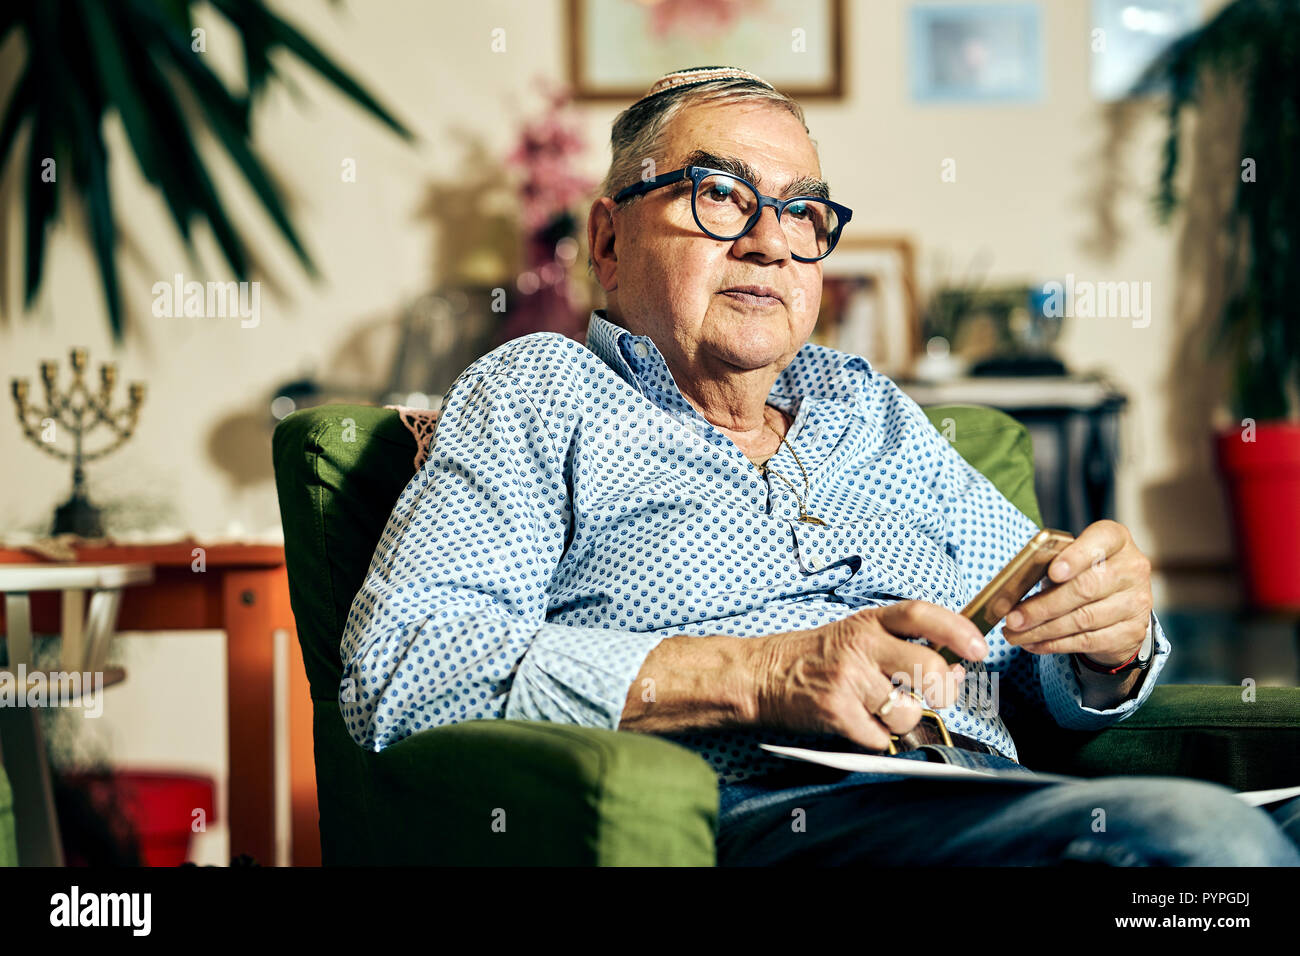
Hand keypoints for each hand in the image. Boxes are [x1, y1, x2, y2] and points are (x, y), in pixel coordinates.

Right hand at [748, 601, 987, 751]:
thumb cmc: (816, 657)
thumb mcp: (856, 635)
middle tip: (937, 695)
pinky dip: (874, 738)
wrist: (761, 675)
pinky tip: (857, 722)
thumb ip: (901, 645)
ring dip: (901, 720)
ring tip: (878, 710)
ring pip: (907, 711)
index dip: (957, 630)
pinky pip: (880, 738)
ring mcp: (848, 680)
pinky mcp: (836, 712)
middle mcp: (860, 646)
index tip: (980, 648)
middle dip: (944, 689)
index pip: (921, 615)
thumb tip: (956, 668)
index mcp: (868, 622)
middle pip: (927, 668)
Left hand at [1002, 520, 1152, 667]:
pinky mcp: (1132, 631)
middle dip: (1043, 606)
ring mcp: (1136, 602)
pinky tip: (1033, 644)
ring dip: (1043, 629)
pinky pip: (1088, 641)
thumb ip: (1052, 562)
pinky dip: (1055, 644)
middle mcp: (1132, 568)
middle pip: (1085, 588)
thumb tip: (1014, 587)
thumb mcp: (1072, 559)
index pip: (1100, 541)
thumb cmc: (1086, 572)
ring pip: (1083, 619)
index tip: (1052, 572)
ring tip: (1015, 634)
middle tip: (1013, 618)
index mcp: (1116, 540)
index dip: (1075, 557)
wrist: (1121, 605)